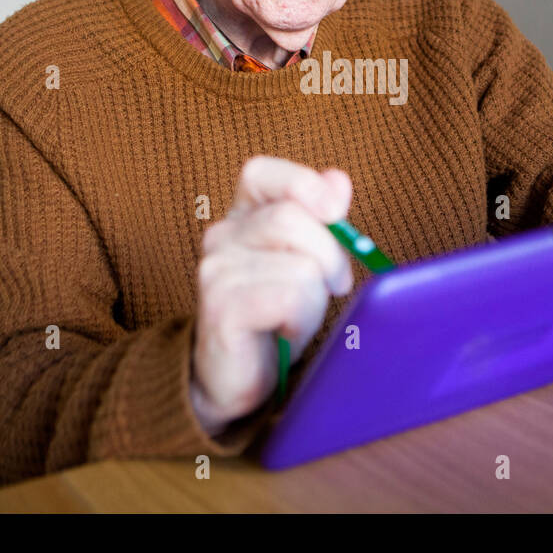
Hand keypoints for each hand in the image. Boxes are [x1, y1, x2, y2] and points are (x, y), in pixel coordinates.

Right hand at [189, 156, 353, 434]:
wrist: (236, 379)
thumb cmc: (275, 316)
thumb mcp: (306, 261)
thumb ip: (320, 219)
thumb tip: (337, 180)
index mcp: (241, 217)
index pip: (260, 173)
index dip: (302, 185)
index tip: (334, 213)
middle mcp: (221, 236)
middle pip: (293, 218)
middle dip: (329, 256)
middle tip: (331, 286)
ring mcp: (216, 270)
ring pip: (301, 266)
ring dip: (315, 299)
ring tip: (295, 317)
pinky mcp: (221, 306)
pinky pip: (289, 298)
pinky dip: (300, 319)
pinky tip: (284, 332)